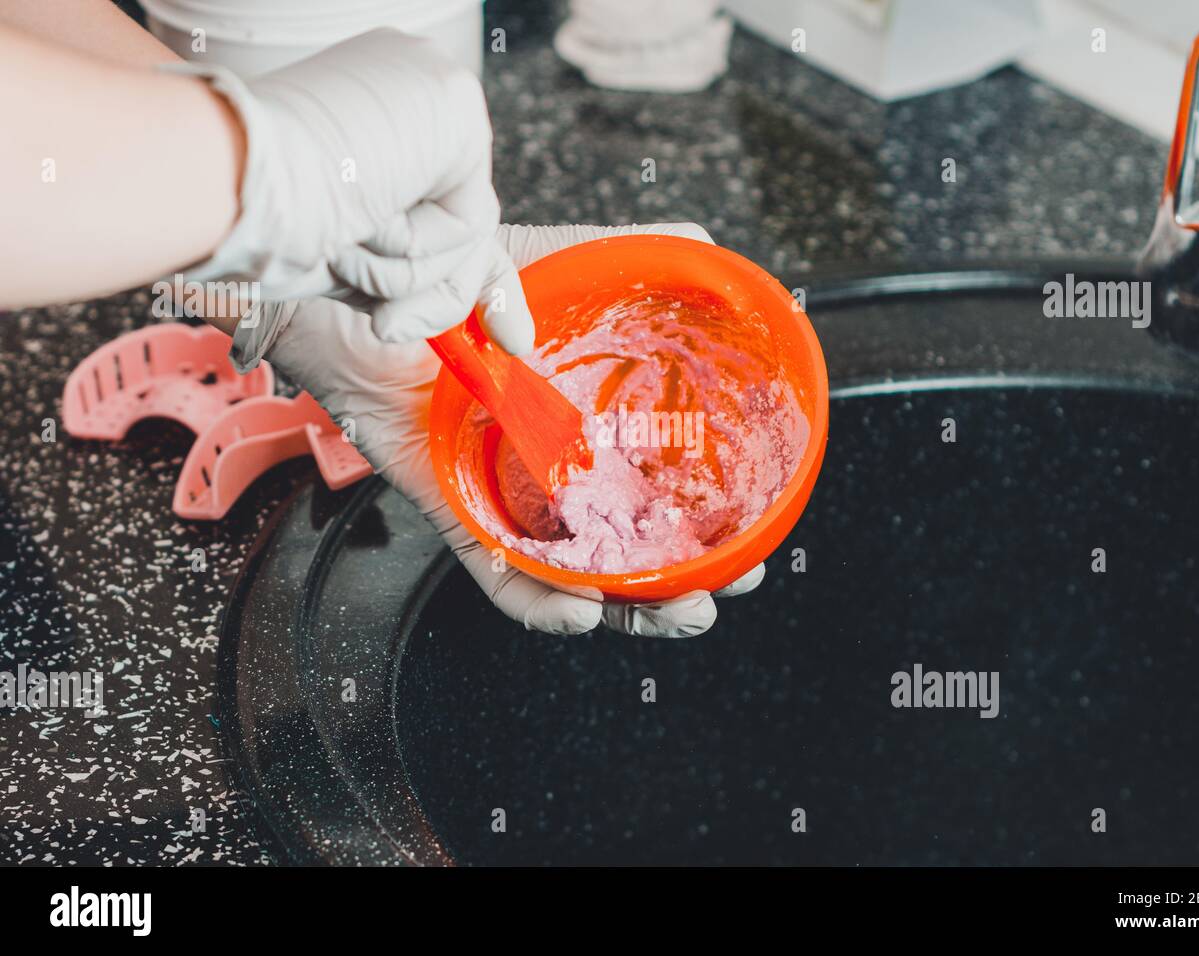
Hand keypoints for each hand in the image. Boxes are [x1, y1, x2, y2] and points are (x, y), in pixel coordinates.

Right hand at [173, 28, 529, 354]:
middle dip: (442, 296)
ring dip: (405, 272)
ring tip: (342, 244)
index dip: (477, 278)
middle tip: (383, 326)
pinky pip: (470, 218)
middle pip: (468, 226)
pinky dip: (417, 246)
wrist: (218, 185)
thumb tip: (502, 330)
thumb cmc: (250, 228)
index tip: (511, 340)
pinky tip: (364, 215)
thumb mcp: (349, 257)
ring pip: (469, 232)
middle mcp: (406, 95)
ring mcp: (432, 93)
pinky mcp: (452, 104)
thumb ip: (411, 272)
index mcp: (371, 121)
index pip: (450, 204)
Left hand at [250, 222, 764, 636]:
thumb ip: (635, 258)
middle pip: (629, 551)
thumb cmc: (456, 272)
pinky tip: (581, 609)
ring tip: (683, 610)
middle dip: (684, 583)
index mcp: (588, 429)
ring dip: (632, 611)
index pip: (657, 493)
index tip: (754, 536)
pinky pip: (498, 576)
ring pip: (576, 580)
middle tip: (729, 583)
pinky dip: (540, 604)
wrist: (368, 280)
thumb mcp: (560, 258)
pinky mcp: (456, 511)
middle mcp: (554, 474)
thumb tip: (712, 252)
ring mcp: (507, 500)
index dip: (709, 524)